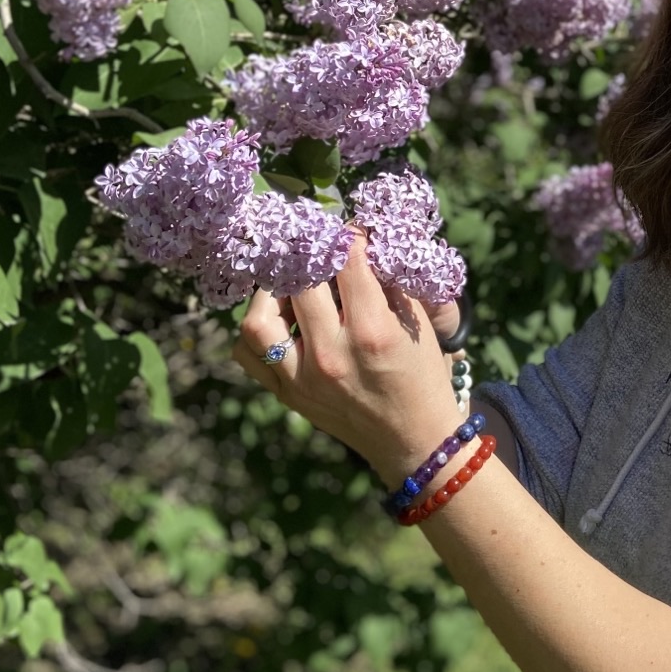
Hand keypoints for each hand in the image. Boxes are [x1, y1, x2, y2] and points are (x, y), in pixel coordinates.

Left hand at [232, 233, 462, 486]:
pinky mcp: (287, 394)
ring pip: (257, 318)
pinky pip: (247, 352)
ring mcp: (303, 378)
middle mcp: (331, 354)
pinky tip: (280, 320)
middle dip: (307, 254)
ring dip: (270, 292)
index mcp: (372, 332)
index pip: (346, 262)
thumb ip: (388, 280)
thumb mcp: (418, 322)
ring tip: (290, 285)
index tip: (349, 232)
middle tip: (315, 248)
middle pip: (298, 281)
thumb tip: (359, 237)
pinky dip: (256, 330)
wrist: (413, 439)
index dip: (347, 237)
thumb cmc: (422, 374)